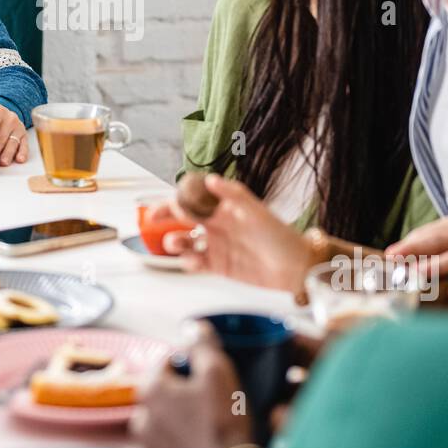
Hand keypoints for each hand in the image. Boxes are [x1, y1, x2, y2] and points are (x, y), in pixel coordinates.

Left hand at [130, 322, 253, 447]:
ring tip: (208, 418)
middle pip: (165, 388)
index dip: (191, 361)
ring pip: (167, 413)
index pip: (167, 360)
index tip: (207, 372)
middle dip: (186, 388)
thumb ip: (202, 344)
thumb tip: (194, 327)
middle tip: (210, 396)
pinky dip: (182, 431)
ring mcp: (149, 440)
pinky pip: (170, 435)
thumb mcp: (217, 372)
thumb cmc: (220, 424)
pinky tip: (201, 433)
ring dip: (183, 411)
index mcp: (150, 389)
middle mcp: (142, 415)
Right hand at [157, 174, 315, 295]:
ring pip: (185, 241)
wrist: (294, 267)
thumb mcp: (256, 211)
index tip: (164, 200)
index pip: (193, 199)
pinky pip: (196, 262)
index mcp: (224, 207)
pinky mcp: (218, 266)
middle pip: (183, 218)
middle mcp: (217, 225)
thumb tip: (210, 180)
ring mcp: (216, 245)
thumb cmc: (279, 236)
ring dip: (174, 241)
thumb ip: (233, 194)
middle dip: (166, 217)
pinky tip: (190, 260)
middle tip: (153, 220)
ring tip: (174, 243)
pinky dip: (188, 261)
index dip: (176, 198)